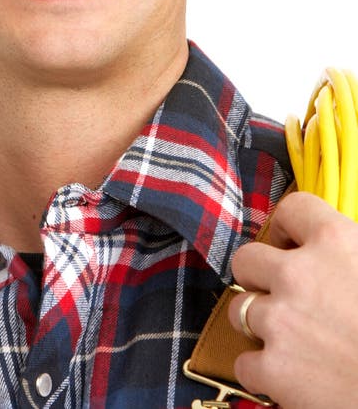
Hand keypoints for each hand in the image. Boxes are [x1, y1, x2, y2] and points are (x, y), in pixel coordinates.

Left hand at [228, 190, 357, 408]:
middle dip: (261, 276)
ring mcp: (280, 321)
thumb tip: (342, 247)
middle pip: (247, 259)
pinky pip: (245, 364)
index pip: (292, 209)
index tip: (296, 246)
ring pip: (238, 309)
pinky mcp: (273, 370)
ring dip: (259, 323)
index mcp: (335, 241)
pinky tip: (289, 376)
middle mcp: (298, 274)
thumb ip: (355, 249)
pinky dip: (262, 373)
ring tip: (290, 338)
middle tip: (284, 295)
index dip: (291, 229)